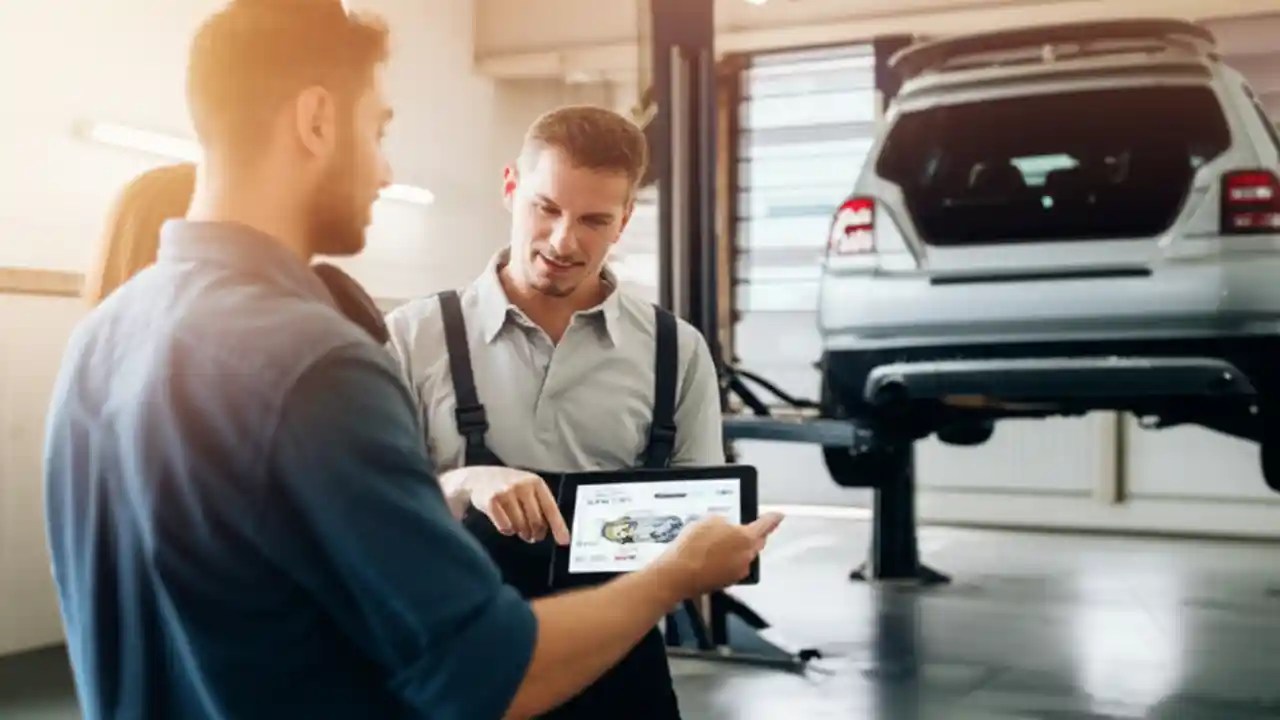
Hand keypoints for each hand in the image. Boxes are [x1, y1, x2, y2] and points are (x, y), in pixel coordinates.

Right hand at [458, 467, 570, 544]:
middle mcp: (522, 486)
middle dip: (535, 534)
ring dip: (520, 532)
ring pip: (520, 526)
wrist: (478, 478)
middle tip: (533, 537)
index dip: (558, 527)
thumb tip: (556, 531)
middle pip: (536, 522)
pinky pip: (505, 527)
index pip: (551, 509)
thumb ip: (540, 504)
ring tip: (518, 527)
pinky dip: (506, 530)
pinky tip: (504, 522)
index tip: (564, 541)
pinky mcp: (491, 502)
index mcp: (536, 482)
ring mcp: (506, 493)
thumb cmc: (508, 486)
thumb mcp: (528, 488)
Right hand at [651, 513, 783, 598]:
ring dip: (735, 550)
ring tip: (714, 545)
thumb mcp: (709, 521)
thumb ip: (725, 522)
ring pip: (743, 556)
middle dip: (751, 535)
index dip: (773, 518)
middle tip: (738, 529)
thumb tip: (727, 527)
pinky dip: (725, 562)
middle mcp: (746, 557)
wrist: (678, 574)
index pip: (766, 524)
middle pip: (757, 542)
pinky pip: (732, 567)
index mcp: (747, 538)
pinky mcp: (727, 582)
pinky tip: (709, 558)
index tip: (778, 515)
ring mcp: (738, 572)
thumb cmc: (692, 548)